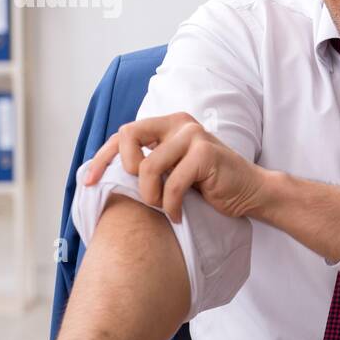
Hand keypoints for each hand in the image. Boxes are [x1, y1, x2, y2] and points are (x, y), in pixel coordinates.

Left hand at [84, 112, 264, 221]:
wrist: (250, 193)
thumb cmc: (209, 186)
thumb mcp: (173, 170)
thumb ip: (149, 163)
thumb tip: (107, 174)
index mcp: (168, 124)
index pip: (123, 134)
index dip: (102, 158)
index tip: (89, 182)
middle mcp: (180, 123)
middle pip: (128, 135)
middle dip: (125, 169)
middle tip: (143, 193)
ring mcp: (194, 136)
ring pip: (148, 166)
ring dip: (151, 196)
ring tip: (166, 208)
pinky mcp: (206, 154)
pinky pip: (172, 184)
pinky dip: (171, 206)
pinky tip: (179, 215)